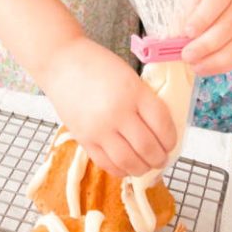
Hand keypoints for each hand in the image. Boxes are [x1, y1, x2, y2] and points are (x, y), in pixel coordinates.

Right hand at [39, 35, 175, 177]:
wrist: (61, 61)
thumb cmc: (96, 63)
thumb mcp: (128, 75)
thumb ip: (143, 100)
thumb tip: (160, 129)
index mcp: (133, 92)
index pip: (162, 125)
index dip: (171, 138)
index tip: (171, 142)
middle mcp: (117, 112)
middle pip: (148, 148)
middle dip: (160, 157)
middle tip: (161, 157)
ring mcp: (99, 128)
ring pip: (129, 162)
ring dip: (143, 168)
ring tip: (146, 164)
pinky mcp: (84, 139)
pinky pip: (107, 164)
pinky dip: (121, 169)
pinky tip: (126, 164)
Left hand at [180, 0, 231, 75]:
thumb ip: (185, 13)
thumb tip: (172, 39)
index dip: (202, 17)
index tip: (187, 32)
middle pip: (229, 25)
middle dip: (206, 45)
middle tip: (187, 56)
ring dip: (216, 61)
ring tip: (196, 66)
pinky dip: (226, 65)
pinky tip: (209, 67)